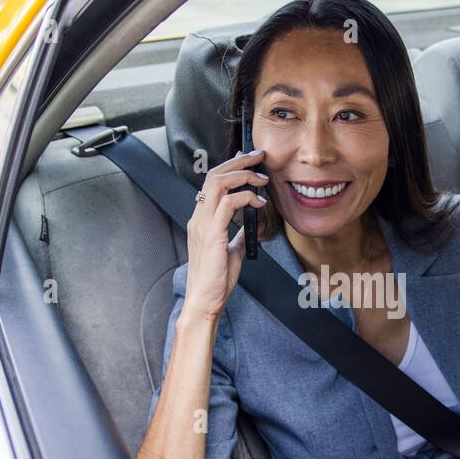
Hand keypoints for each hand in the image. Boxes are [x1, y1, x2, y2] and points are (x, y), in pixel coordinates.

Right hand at [182, 149, 268, 320]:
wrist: (204, 301)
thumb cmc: (215, 281)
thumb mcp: (230, 252)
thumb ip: (237, 236)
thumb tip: (248, 227)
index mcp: (201, 220)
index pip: (212, 183)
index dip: (230, 168)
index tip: (248, 161)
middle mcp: (198, 218)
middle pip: (213, 176)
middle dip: (237, 162)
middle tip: (258, 157)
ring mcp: (202, 225)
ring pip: (217, 183)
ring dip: (242, 176)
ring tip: (261, 179)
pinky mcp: (211, 234)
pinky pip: (227, 204)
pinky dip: (246, 198)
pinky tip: (259, 203)